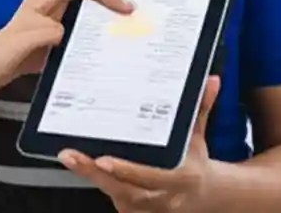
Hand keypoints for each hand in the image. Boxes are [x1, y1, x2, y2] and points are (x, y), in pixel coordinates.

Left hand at [0, 0, 133, 87]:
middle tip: (129, 10)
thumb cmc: (5, 49)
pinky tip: (108, 39)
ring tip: (125, 23)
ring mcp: (55, 15)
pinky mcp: (59, 31)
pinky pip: (83, 23)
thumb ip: (46, 32)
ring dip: (105, 13)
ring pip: (86, 6)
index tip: (119, 3)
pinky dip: (98, 28)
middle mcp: (51, 2)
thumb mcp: (26, 39)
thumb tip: (64, 31)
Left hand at [59, 76, 221, 212]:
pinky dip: (97, 182)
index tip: (104, 160)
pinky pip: (113, 197)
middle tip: (71, 155)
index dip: (127, 171)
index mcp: (182, 179)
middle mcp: (164, 197)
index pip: (152, 177)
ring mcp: (148, 208)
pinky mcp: (135, 212)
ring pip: (115, 195)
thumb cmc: (194, 164)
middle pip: (125, 190)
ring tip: (69, 157)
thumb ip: (201, 109)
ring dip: (91, 177)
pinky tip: (80, 165)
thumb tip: (210, 81)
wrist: (202, 196)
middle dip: (95, 174)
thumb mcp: (198, 137)